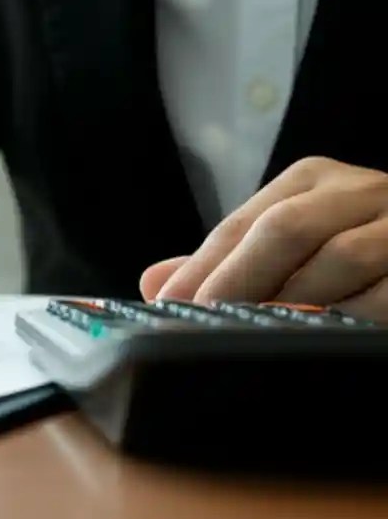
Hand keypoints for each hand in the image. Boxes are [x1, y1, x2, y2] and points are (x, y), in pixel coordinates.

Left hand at [139, 156, 387, 319]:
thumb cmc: (361, 254)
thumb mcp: (296, 244)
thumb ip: (231, 262)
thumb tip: (154, 282)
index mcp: (315, 180)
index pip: (244, 223)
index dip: (201, 268)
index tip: (166, 307)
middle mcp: (362, 189)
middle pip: (285, 229)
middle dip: (237, 282)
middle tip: (203, 322)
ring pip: (340, 258)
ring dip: (293, 302)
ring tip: (256, 335)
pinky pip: (383, 294)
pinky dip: (350, 316)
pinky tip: (320, 338)